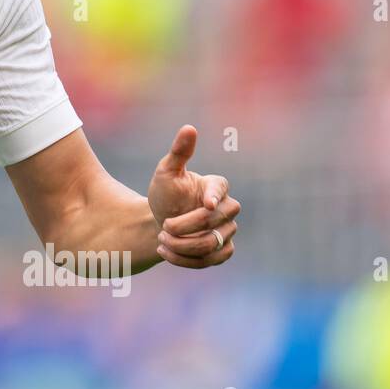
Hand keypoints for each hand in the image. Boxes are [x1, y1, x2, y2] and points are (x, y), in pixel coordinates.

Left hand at [148, 125, 239, 268]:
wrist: (161, 219)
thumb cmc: (166, 193)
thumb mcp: (166, 172)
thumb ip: (179, 152)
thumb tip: (189, 128)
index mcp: (217, 185)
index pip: (221, 189)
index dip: (215, 196)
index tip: (206, 204)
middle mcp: (228, 208)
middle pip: (214, 221)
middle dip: (185, 227)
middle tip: (163, 227)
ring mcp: (228, 231)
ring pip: (213, 244)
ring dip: (184, 246)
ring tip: (161, 241)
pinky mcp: (223, 250)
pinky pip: (212, 260)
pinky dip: (188, 260)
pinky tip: (166, 253)